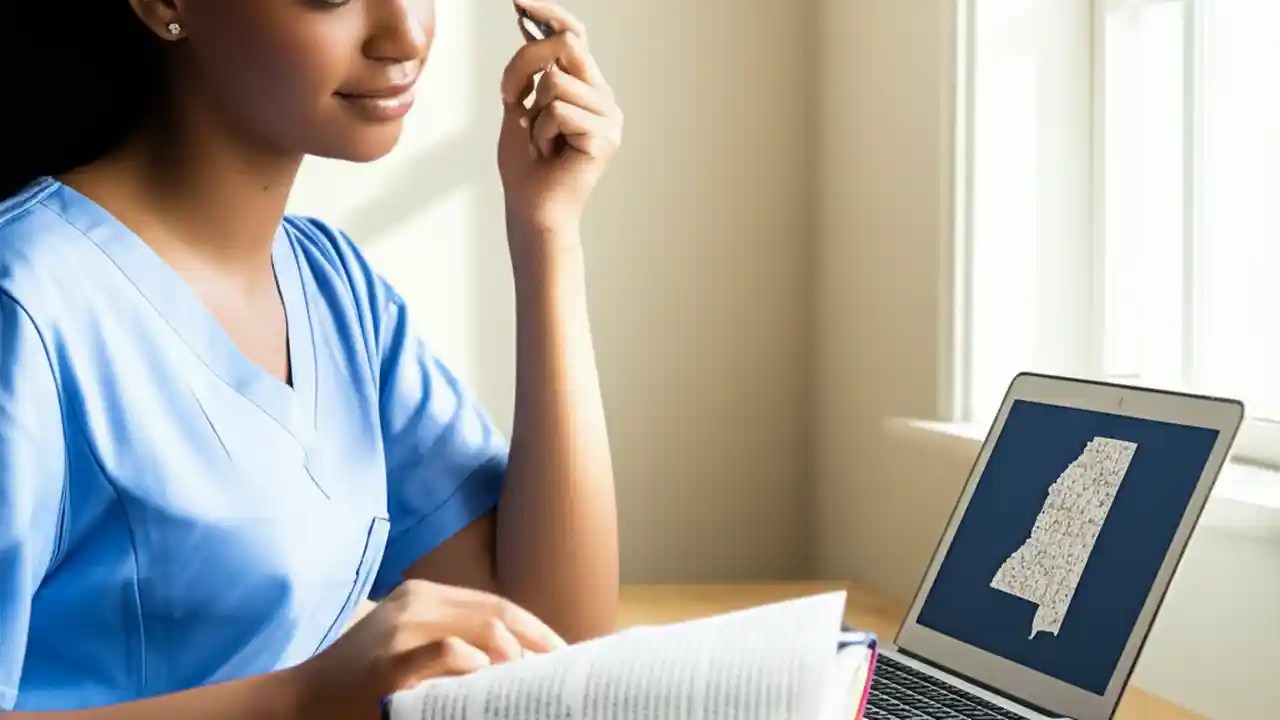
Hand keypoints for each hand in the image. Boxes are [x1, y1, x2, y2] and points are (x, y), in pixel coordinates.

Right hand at [293, 580, 566, 719]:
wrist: (299, 705)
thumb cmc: (360, 684)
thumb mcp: (409, 649)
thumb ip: (454, 644)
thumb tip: (518, 662)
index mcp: (423, 596)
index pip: (497, 606)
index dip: (538, 630)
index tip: (566, 655)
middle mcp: (415, 604)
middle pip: (498, 614)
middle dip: (539, 644)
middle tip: (562, 673)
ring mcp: (400, 631)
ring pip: (481, 629)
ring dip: (515, 658)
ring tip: (531, 684)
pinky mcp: (389, 664)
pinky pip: (445, 652)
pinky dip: (473, 663)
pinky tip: (487, 678)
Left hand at [498, 0, 623, 248]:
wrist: (533, 210)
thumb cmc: (526, 165)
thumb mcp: (521, 105)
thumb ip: (530, 71)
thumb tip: (529, 26)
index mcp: (586, 87)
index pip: (574, 36)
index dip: (548, 14)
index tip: (518, 0)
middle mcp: (603, 97)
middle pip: (564, 46)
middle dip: (522, 67)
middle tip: (508, 97)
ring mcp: (609, 117)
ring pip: (555, 82)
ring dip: (533, 114)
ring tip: (541, 142)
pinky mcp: (606, 137)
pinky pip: (558, 112)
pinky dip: (541, 134)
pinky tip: (550, 153)